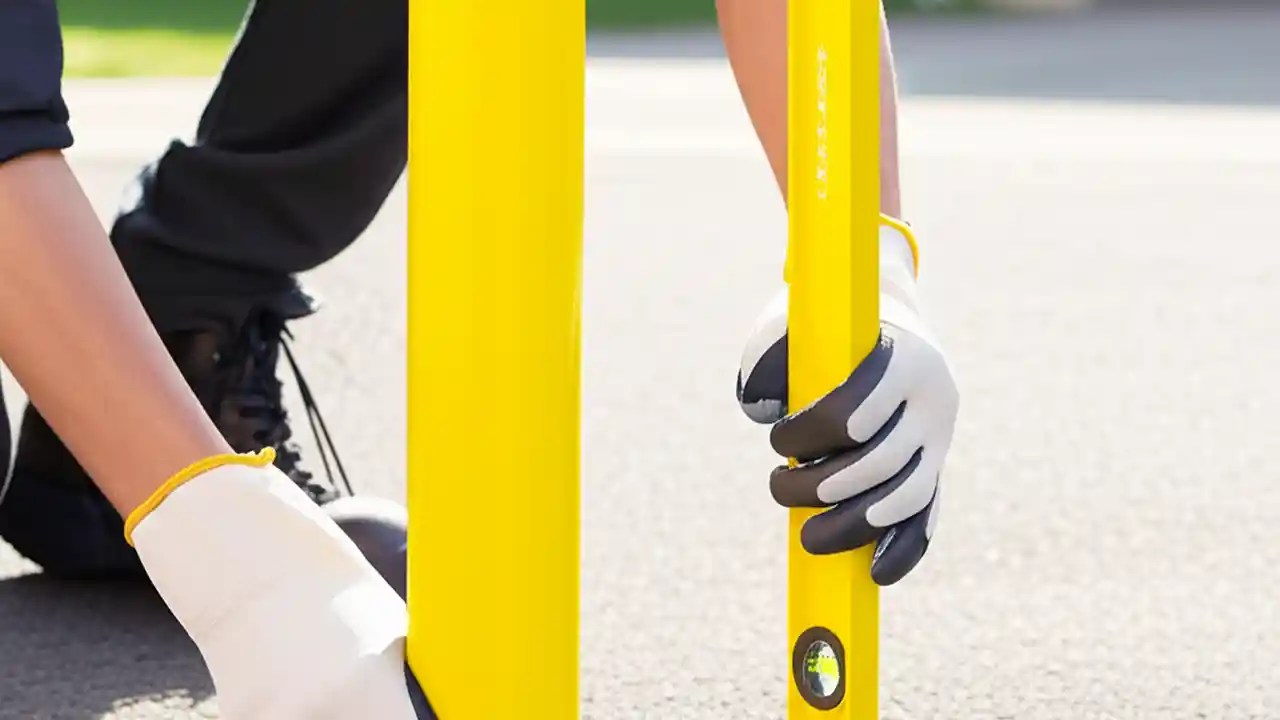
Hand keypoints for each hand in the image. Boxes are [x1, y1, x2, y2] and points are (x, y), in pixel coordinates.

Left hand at [737, 218, 957, 585]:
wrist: (890, 319)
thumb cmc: (829, 326)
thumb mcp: (795, 323)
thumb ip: (769, 358)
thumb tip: (760, 407)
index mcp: (903, 358)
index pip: (853, 415)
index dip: (807, 439)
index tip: (777, 441)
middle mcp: (934, 399)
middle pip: (879, 462)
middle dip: (819, 487)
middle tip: (778, 488)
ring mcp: (942, 436)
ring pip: (906, 496)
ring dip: (853, 526)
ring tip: (809, 537)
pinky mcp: (938, 464)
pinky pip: (928, 514)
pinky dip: (904, 548)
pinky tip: (876, 574)